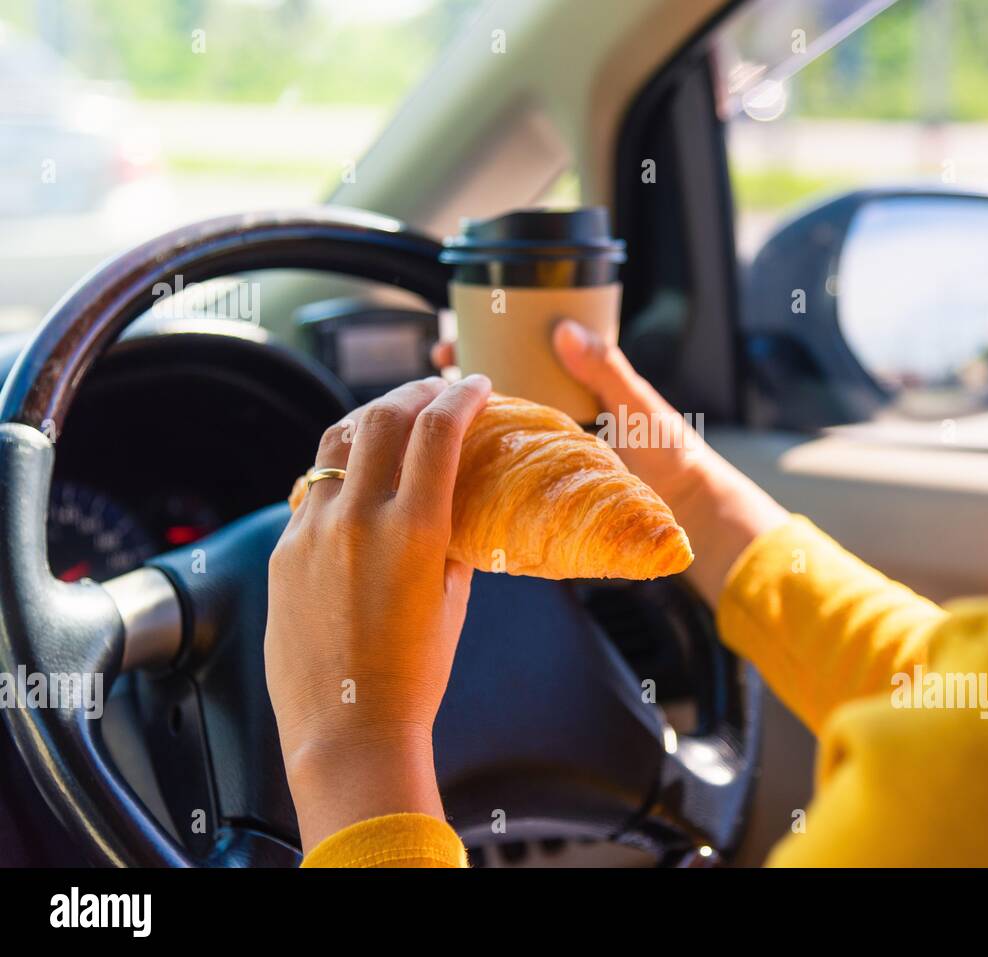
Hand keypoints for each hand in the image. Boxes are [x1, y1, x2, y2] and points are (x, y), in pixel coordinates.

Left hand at [265, 373, 490, 852]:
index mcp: (413, 530)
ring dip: (370, 417)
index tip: (475, 386)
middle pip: (383, 416)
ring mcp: (311, 531)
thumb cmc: (413, 675)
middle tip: (437, 391)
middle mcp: (357, 518)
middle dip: (416, 391)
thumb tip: (458, 500)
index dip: (461, 396)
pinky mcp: (282, 550)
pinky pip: (311, 488)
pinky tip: (355, 479)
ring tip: (392, 418)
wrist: (347, 729)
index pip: (438, 429)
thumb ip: (454, 538)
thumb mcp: (453, 599)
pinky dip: (340, 469)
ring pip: (336, 441)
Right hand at [435, 322, 786, 602]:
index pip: (518, 358)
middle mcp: (556, 420)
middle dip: (456, 385)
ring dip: (459, 427)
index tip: (449, 343)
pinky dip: (476, 466)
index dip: (481, 347)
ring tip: (423, 420)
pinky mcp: (545, 489)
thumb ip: (606, 370)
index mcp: (577, 390)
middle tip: (426, 378)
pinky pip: (504, 472)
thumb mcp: (638, 407)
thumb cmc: (673, 457)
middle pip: (495, 395)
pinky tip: (447, 469)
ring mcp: (547, 456)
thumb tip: (565, 329)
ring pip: (493, 433)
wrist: (689, 512)